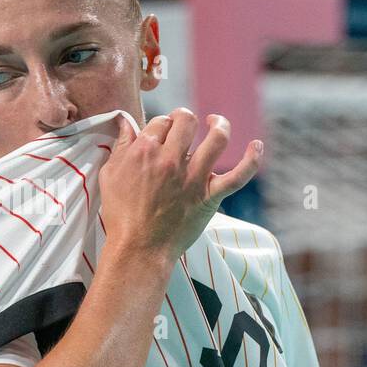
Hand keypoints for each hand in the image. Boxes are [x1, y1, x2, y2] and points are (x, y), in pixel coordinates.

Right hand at [98, 108, 261, 262]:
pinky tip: (256, 145)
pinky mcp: (209, 197)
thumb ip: (121, 145)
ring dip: (220, 125)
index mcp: (145, 151)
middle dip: (186, 118)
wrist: (138, 249)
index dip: (163, 124)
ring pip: (217, 138)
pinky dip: (251, 159)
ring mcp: (193, 178)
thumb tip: (126, 122)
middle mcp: (171, 160)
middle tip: (184, 125)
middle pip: (187, 121)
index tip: (163, 133)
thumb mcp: (110, 174)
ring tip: (216, 122)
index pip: (161, 121)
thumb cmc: (121, 214)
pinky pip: (238, 176)